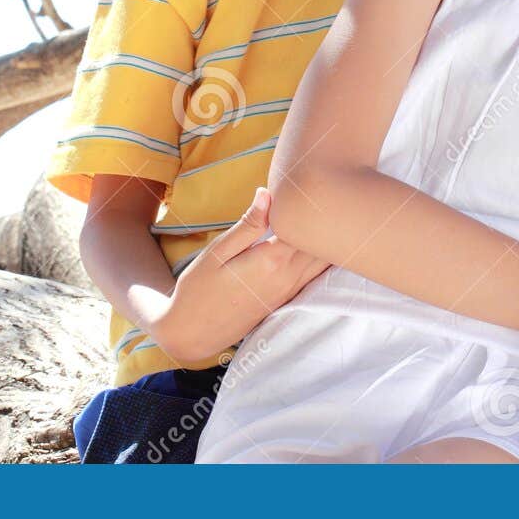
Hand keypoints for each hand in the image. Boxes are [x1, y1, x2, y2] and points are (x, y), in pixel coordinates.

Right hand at [149, 187, 329, 361]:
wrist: (193, 333)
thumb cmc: (199, 288)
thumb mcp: (218, 251)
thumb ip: (248, 224)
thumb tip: (268, 193)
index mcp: (272, 260)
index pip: (307, 226)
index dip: (312, 203)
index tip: (307, 185)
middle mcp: (289, 276)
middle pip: (323, 243)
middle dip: (325, 218)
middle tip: (320, 193)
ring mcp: (291, 291)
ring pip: (324, 260)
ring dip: (326, 237)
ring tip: (320, 213)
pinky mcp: (288, 299)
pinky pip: (315, 274)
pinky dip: (320, 256)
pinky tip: (314, 240)